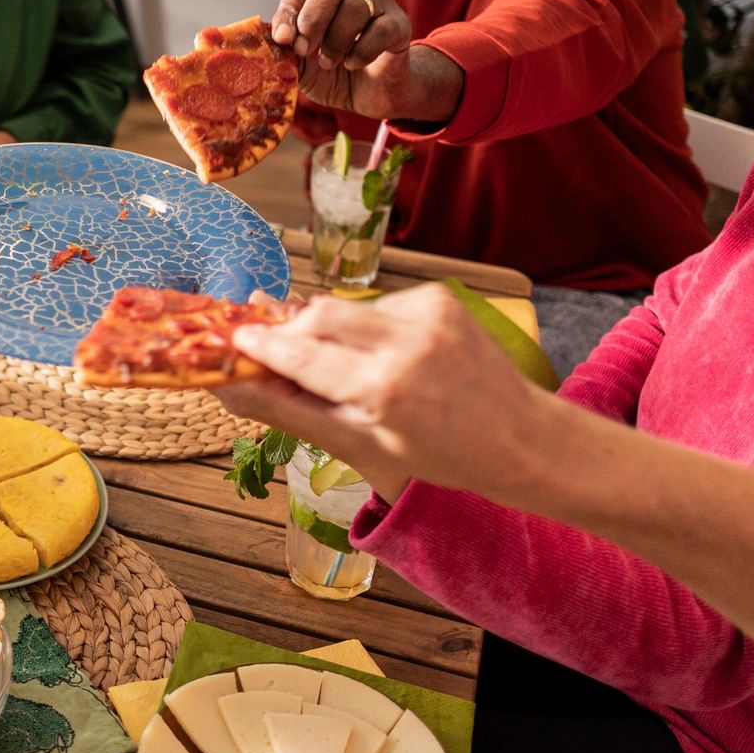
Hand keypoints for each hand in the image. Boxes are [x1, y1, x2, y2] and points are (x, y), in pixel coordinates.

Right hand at [215, 285, 547, 503]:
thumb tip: (233, 389)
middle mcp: (405, 340)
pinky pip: (380, 305)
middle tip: (273, 349)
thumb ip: (292, 410)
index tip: (235, 339)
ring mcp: (427, 311)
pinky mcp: (440, 297)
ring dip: (331, 332)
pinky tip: (387, 355)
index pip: (301, 354)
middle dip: (290, 330)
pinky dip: (368, 327)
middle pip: (318, 314)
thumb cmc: (442, 455)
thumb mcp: (361, 445)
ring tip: (344, 367)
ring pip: (348, 308)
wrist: (520, 437)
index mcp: (384, 387)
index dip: (261, 346)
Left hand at [272, 0, 457, 119]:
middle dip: (313, 18)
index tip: (283, 40)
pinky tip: (353, 64)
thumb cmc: (335, 73)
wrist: (373, 94)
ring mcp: (379, 3)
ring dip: (336, 40)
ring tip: (330, 62)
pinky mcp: (400, 24)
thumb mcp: (303, 67)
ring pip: (355, 7)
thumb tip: (274, 41)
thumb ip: (288, 53)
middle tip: (305, 48)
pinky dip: (361, 51)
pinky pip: (380, 29)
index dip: (288, 13)